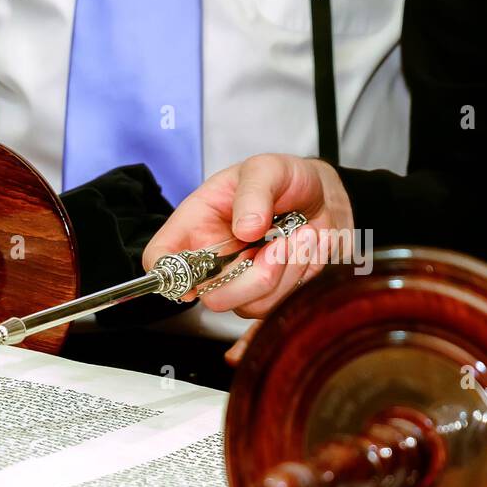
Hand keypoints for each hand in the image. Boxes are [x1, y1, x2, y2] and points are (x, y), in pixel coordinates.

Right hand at [143, 154, 353, 317]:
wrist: (326, 197)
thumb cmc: (286, 180)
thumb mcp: (268, 168)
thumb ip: (254, 192)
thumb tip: (244, 227)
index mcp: (198, 226)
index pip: (160, 260)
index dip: (169, 275)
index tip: (196, 273)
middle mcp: (214, 260)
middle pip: (210, 296)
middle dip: (253, 274)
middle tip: (279, 241)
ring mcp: (243, 281)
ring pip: (250, 306)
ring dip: (287, 271)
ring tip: (303, 235)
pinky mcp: (271, 296)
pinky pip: (270, 317)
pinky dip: (282, 304)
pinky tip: (266, 311)